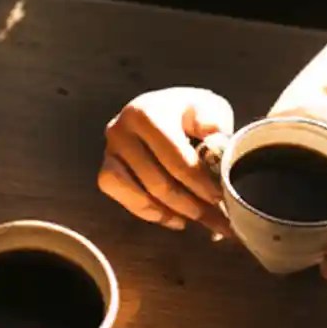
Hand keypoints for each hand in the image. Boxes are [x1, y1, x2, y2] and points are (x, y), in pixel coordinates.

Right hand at [99, 87, 233, 234]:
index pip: (177, 161)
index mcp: (147, 113)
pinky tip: (170, 217)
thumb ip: (213, 123)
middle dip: (190, 205)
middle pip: (158, 182)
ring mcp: (110, 152)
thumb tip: (217, 144)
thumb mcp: (208, 108)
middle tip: (214, 218)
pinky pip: (125, 201)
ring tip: (194, 219)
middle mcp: (121, 131)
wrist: (163, 110)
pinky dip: (147, 212)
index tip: (221, 198)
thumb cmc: (189, 113)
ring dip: (170, 212)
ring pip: (139, 194)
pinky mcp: (106, 170)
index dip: (201, 185)